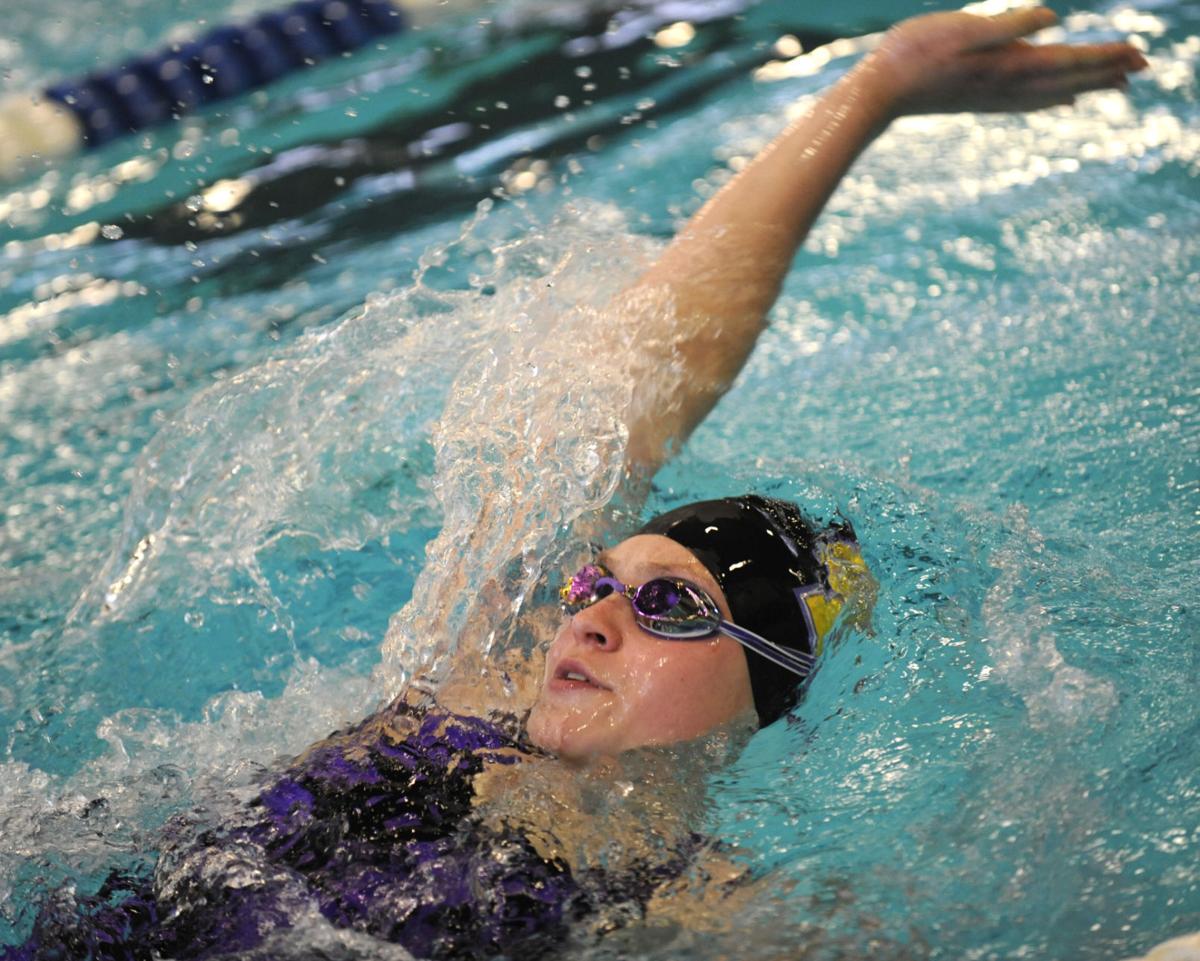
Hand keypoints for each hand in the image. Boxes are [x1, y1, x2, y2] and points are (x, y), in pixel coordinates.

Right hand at [863, 6, 1147, 118]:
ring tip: (1114, 85)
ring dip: (1085, 85)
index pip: (1068, 58)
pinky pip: (1028, 100)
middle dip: (1105, 71)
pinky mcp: (977, 99)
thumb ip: (1009, 24)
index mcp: (1008, 65)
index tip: (1138, 53)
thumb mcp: (962, 28)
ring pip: (1052, 91)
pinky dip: (1052, 97)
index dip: (1104, 55)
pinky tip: (1060, 99)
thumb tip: (1053, 18)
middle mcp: (1006, 86)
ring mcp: (991, 96)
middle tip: (1143, 68)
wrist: (877, 94)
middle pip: (1067, 78)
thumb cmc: (913, 54)